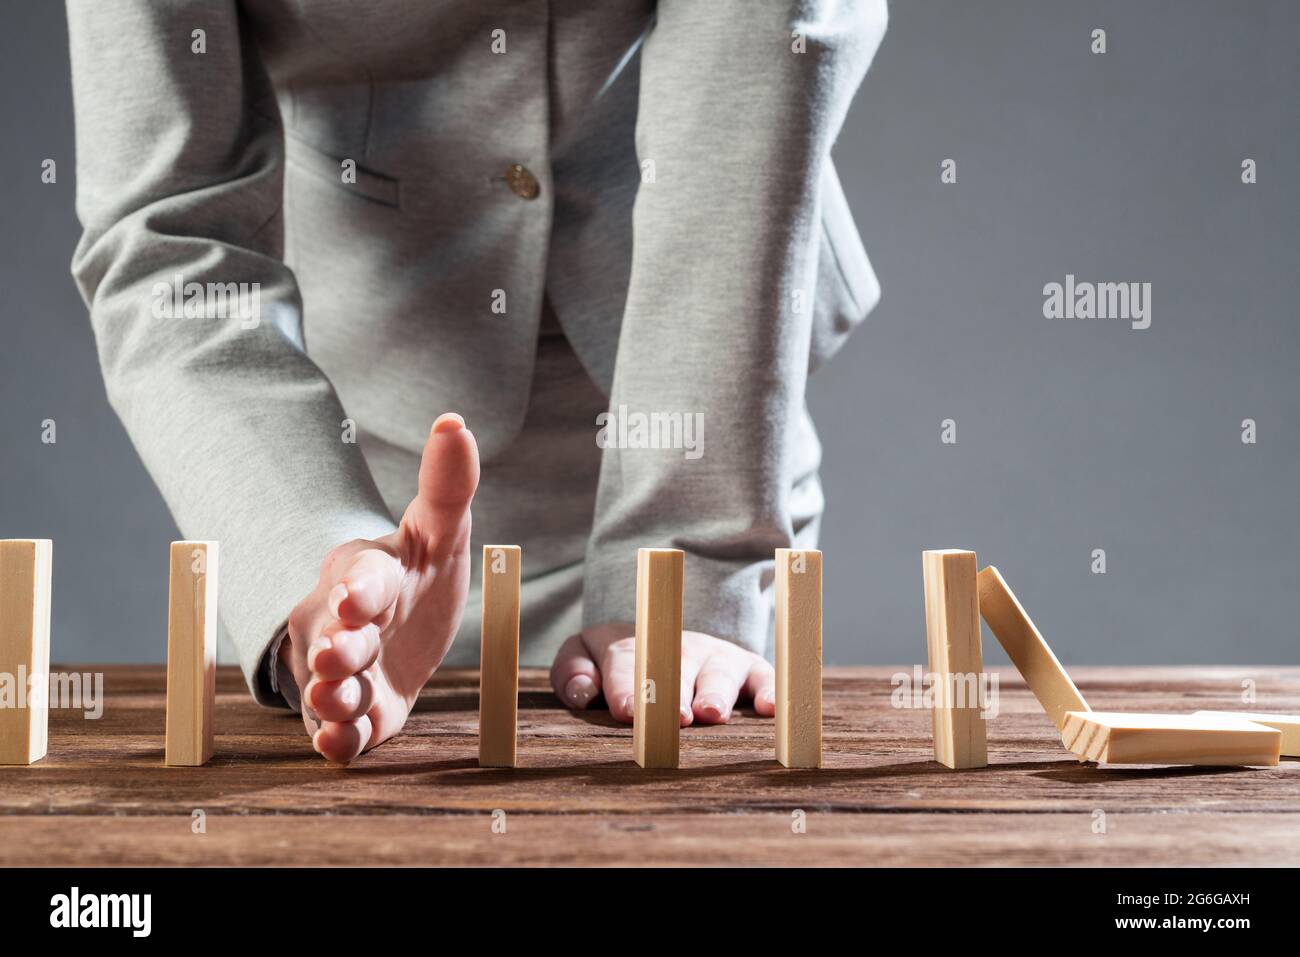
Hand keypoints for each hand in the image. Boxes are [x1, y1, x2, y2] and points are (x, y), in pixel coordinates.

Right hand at [279, 412, 479, 762]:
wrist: (396, 630)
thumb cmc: (416, 575)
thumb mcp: (438, 532)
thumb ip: (446, 486)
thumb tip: (455, 421)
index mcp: (367, 574)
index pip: (362, 576)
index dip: (362, 587)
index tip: (361, 596)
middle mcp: (343, 623)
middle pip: (334, 635)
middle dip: (338, 645)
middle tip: (339, 654)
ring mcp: (344, 672)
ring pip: (329, 685)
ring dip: (332, 694)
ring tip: (338, 699)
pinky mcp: (356, 715)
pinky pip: (339, 730)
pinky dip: (337, 739)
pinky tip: (338, 745)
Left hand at [549, 622, 775, 724]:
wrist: (665, 634)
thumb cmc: (620, 663)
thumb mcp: (585, 657)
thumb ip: (573, 671)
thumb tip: (582, 692)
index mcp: (631, 643)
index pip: (625, 659)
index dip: (626, 684)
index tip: (626, 709)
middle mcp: (676, 646)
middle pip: (675, 665)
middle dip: (674, 691)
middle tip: (674, 717)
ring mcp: (715, 656)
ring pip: (717, 672)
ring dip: (715, 692)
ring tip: (711, 714)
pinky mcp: (749, 669)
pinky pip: (764, 677)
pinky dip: (769, 691)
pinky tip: (769, 709)